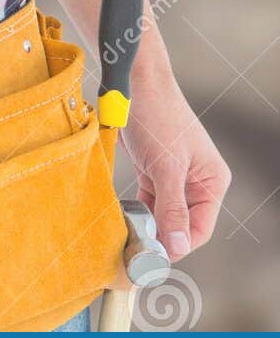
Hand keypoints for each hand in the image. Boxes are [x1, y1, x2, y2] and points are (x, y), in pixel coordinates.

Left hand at [121, 73, 231, 261]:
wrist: (134, 81)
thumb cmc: (157, 115)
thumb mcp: (166, 166)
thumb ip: (172, 207)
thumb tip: (177, 246)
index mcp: (212, 180)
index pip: (199, 228)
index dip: (178, 245)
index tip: (154, 257)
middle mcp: (197, 181)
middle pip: (181, 223)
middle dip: (161, 236)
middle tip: (136, 249)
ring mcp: (175, 176)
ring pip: (163, 213)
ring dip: (148, 225)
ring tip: (128, 238)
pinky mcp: (154, 170)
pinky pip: (149, 200)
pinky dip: (138, 210)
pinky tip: (124, 219)